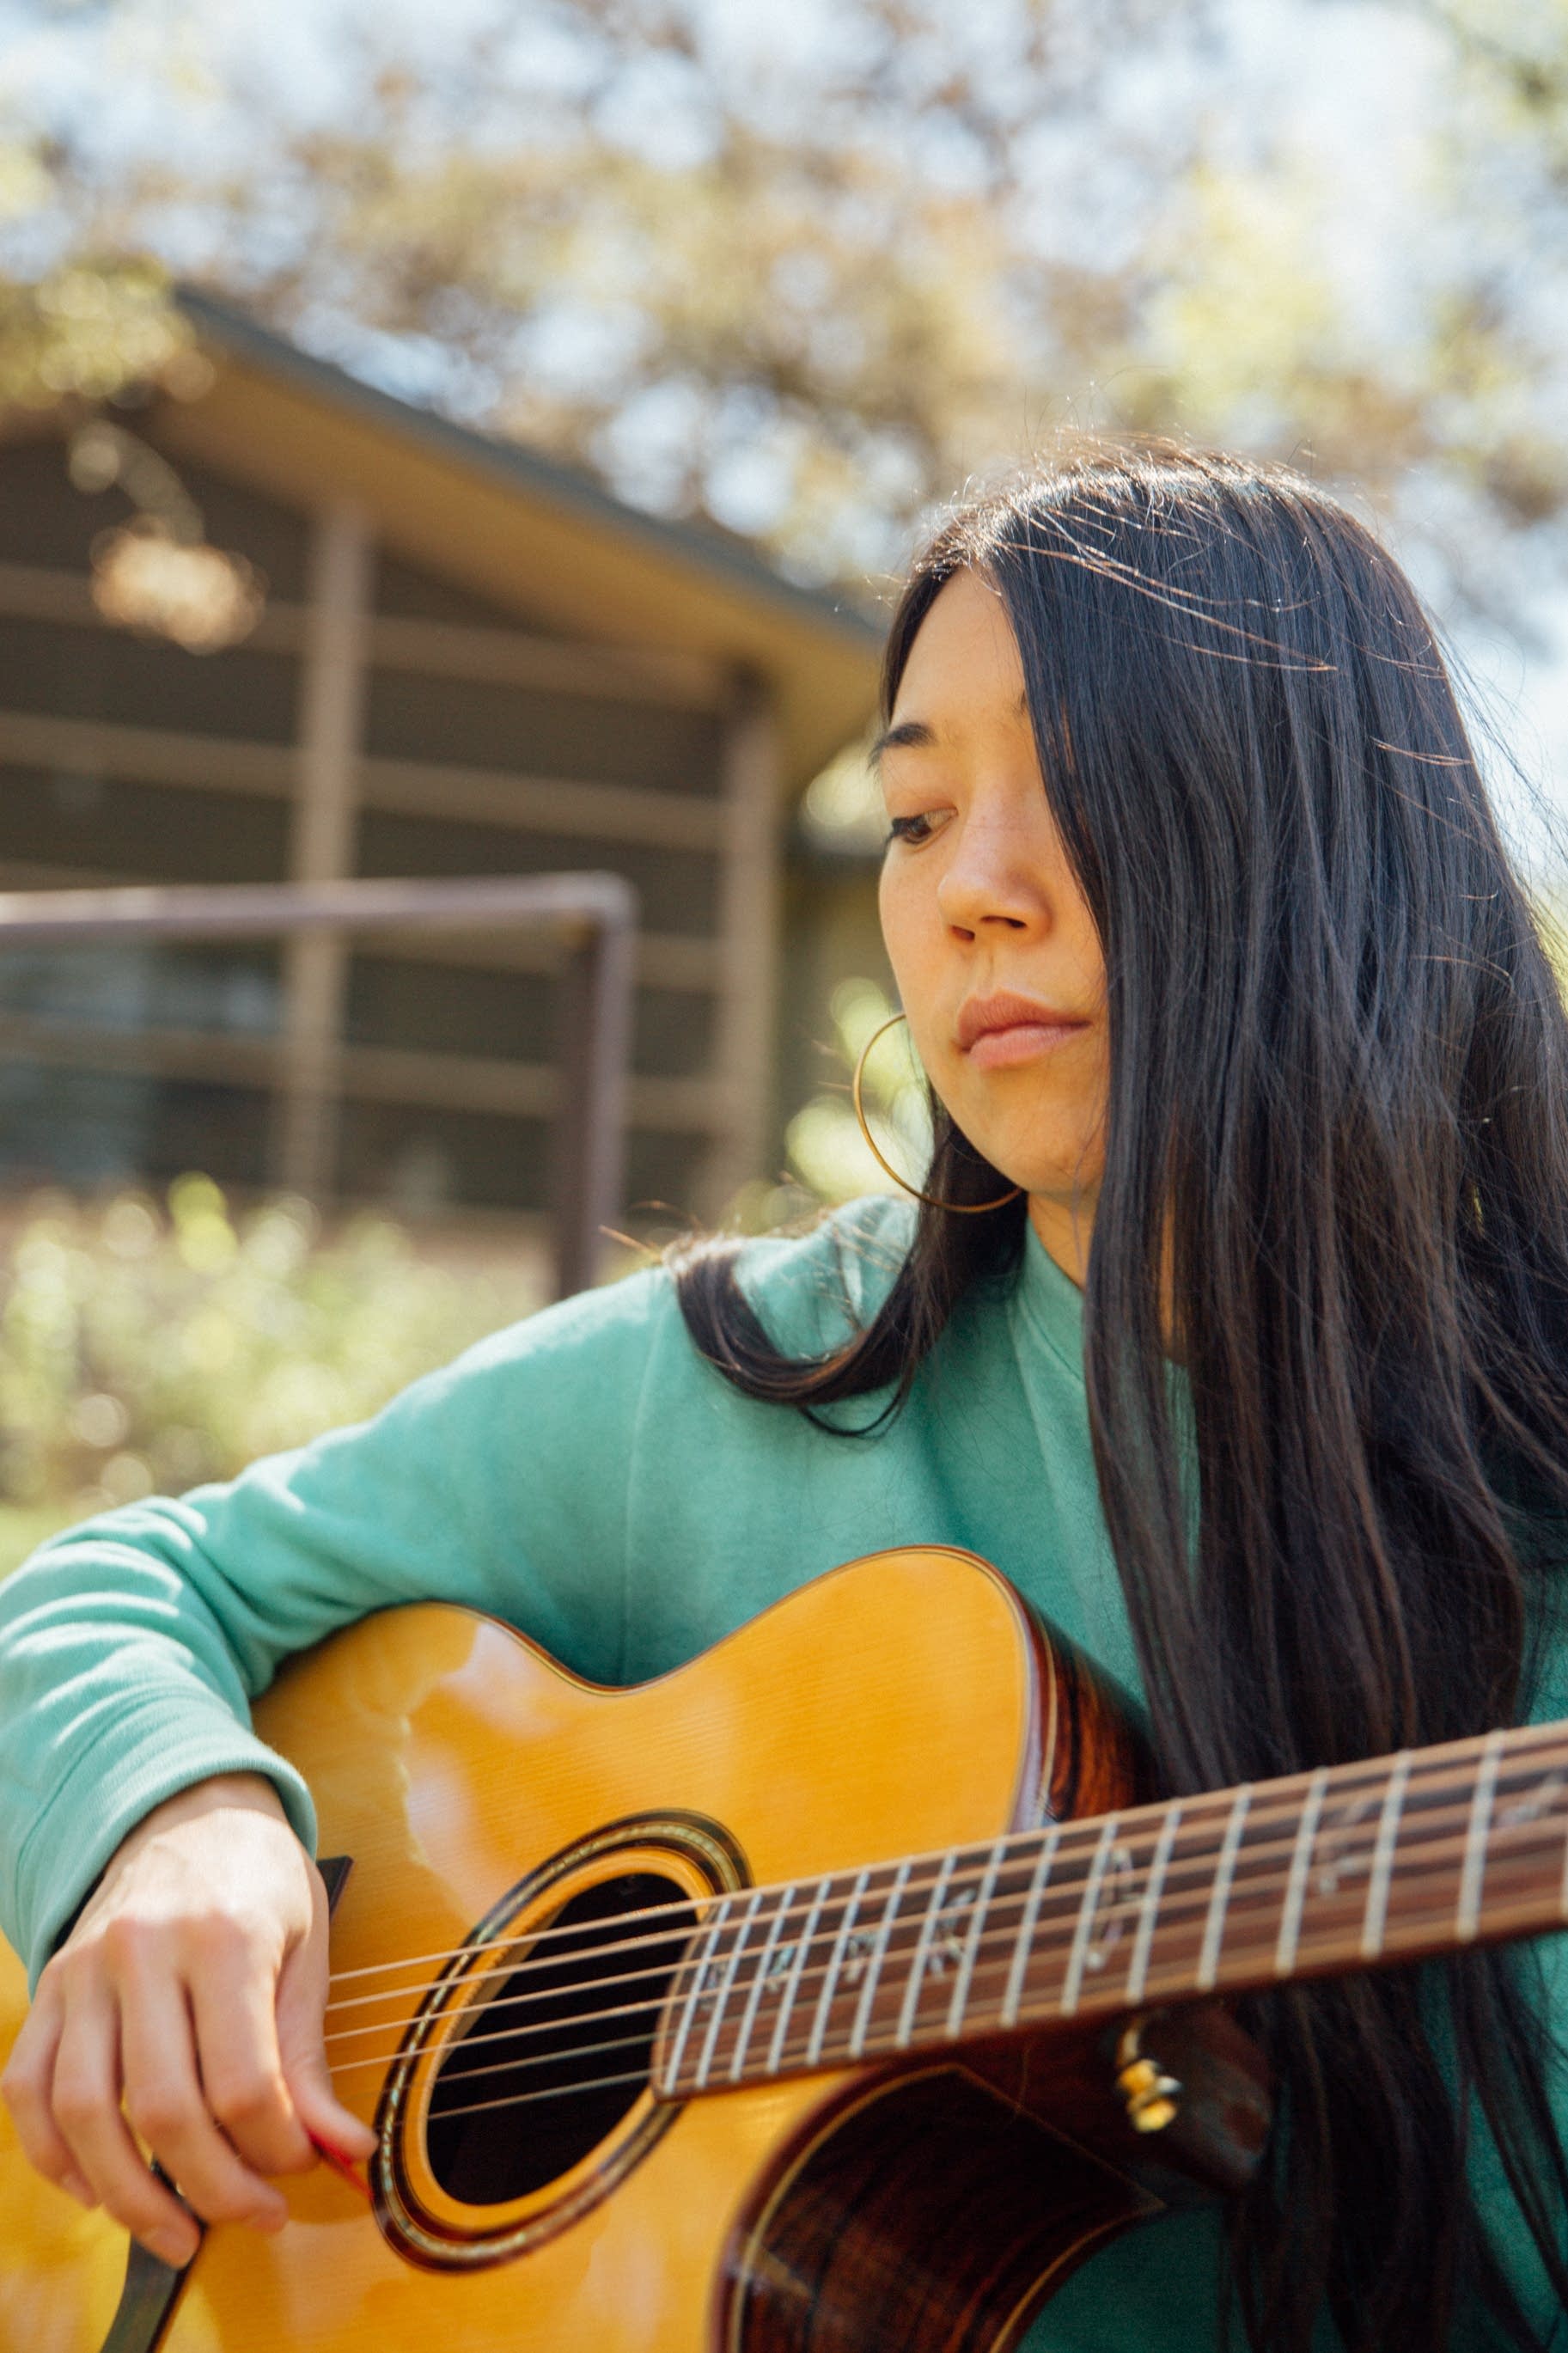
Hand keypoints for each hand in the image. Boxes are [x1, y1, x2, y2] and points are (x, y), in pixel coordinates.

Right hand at [1, 1774, 375, 2265]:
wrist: (187, 1810)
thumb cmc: (259, 1880)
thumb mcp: (306, 1947)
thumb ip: (310, 2055)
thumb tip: (345, 2151)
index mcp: (225, 1936)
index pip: (243, 2081)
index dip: (275, 2148)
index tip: (301, 2166)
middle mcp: (144, 1952)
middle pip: (166, 2108)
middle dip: (215, 2187)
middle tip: (255, 2217)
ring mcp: (85, 1971)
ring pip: (85, 2113)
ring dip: (129, 2196)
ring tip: (178, 2234)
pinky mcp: (48, 1988)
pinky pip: (28, 2090)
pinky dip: (54, 2156)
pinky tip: (98, 2189)